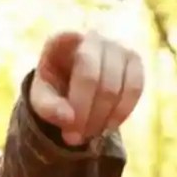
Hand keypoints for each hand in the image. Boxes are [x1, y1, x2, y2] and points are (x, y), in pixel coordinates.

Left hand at [29, 30, 143, 145]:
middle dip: (87, 115)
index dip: (78, 99)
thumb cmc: (53, 89)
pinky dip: (121, 113)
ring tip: (88, 135)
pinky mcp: (134, 61)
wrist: (71, 84)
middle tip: (74, 139)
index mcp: (64, 40)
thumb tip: (69, 119)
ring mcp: (117, 47)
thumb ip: (48, 107)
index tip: (68, 124)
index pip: (79, 65)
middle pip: (98, 80)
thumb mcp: (40, 99)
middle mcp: (93, 37)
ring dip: (103, 118)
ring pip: (118, 87)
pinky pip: (135, 89)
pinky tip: (107, 127)